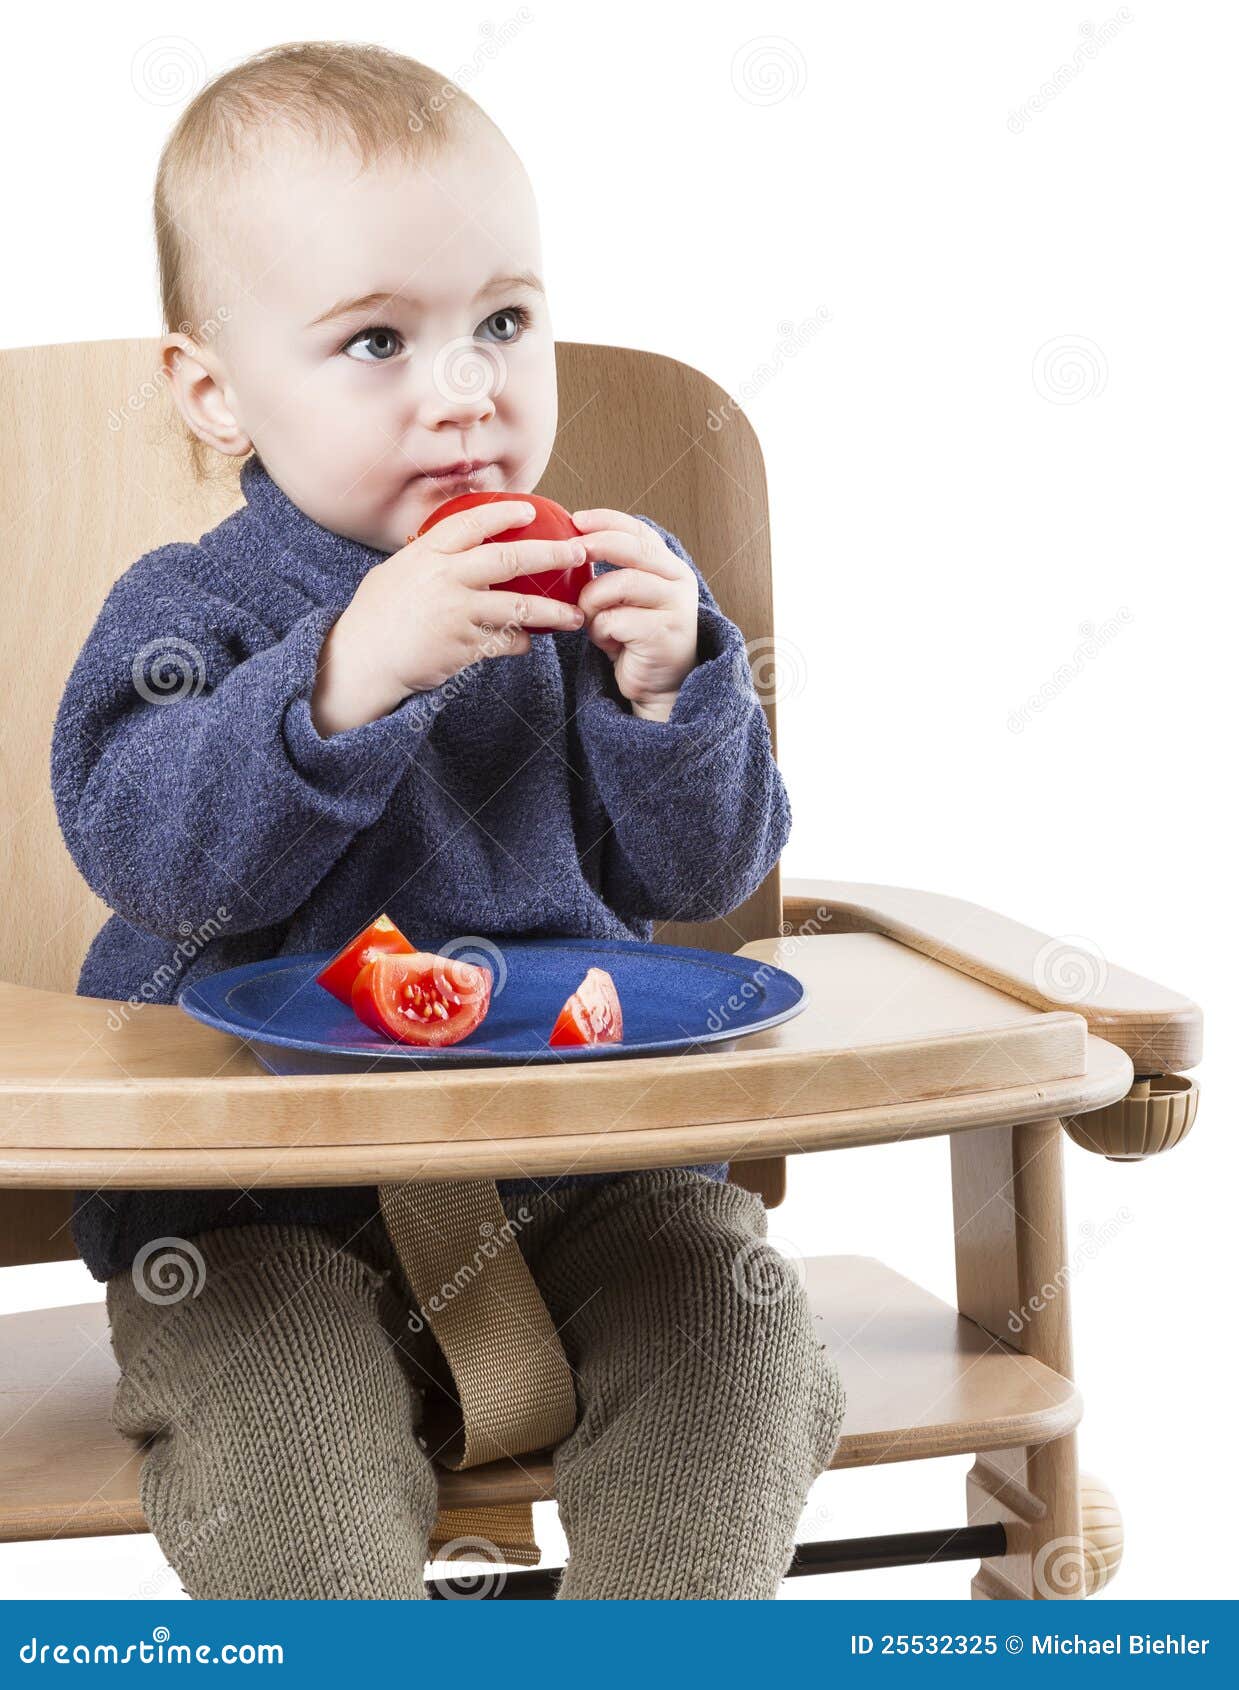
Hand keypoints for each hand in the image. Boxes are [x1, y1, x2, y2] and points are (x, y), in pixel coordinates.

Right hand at [312, 500, 587, 735]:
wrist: (361, 661)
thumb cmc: (375, 616)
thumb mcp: (395, 572)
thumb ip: (428, 557)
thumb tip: (454, 544)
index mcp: (428, 554)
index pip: (472, 523)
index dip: (504, 514)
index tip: (530, 509)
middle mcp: (444, 578)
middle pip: (508, 559)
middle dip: (550, 554)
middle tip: (579, 553)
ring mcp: (455, 613)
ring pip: (517, 607)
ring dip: (552, 612)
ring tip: (575, 616)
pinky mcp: (462, 647)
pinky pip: (504, 642)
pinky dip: (521, 643)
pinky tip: (530, 643)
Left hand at [572, 509, 699, 719]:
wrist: (660, 685)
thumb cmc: (634, 638)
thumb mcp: (623, 599)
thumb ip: (612, 571)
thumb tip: (571, 543)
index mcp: (669, 566)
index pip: (639, 532)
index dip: (607, 521)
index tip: (576, 519)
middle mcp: (678, 581)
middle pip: (634, 549)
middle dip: (597, 545)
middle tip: (571, 550)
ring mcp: (676, 606)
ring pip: (620, 584)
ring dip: (592, 601)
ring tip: (589, 617)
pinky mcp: (664, 633)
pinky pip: (615, 620)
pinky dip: (600, 631)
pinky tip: (607, 642)